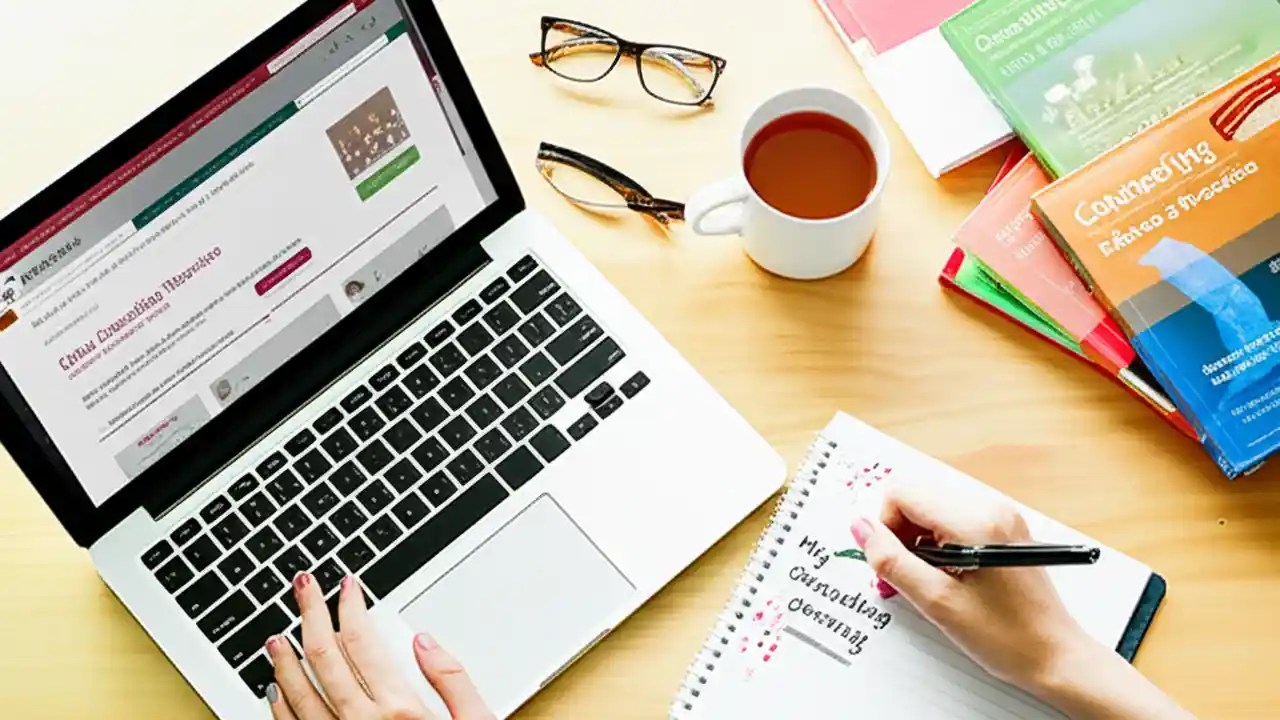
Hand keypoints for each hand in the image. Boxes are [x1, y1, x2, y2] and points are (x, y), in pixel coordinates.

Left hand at [265, 572, 494, 719]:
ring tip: (276, 634)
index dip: (351, 606)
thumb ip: (454, 681)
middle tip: (303, 585)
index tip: (347, 584)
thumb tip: (425, 641)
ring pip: (297, 696)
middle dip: (310, 615)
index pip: (363, 643)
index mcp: (401, 712)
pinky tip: (274, 691)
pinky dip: (279, 708)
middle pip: (323, 658)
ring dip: (283, 661)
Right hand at [850, 479, 1085, 691]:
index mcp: (975, 521)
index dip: (885, 527)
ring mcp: (999, 516)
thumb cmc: (1006, 637)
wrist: (1055, 656)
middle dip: (900, 535)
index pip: (902, 493)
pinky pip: (952, 520)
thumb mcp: (937, 602)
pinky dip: (938, 544)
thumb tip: (860, 529)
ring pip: (931, 508)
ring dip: (918, 542)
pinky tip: (948, 576)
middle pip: (916, 497)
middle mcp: (990, 507)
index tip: (893, 564)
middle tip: (908, 578)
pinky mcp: (1002, 528)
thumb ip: (892, 561)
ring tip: (930, 581)